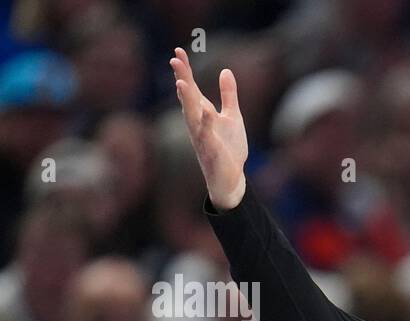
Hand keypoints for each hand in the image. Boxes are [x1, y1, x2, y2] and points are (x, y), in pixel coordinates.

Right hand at [170, 47, 247, 210]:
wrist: (231, 178)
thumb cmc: (228, 148)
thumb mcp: (232, 117)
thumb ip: (228, 95)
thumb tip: (226, 70)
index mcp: (202, 113)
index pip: (192, 88)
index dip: (185, 70)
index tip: (178, 51)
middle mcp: (197, 123)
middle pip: (188, 97)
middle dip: (182, 79)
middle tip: (174, 60)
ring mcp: (201, 136)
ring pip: (192, 115)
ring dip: (186, 100)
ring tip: (181, 83)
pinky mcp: (210, 150)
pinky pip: (206, 136)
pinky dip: (205, 124)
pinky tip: (206, 112)